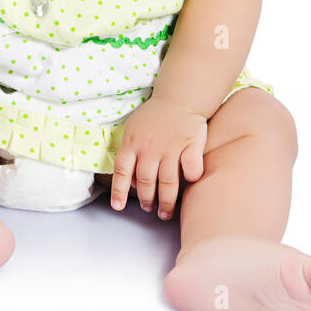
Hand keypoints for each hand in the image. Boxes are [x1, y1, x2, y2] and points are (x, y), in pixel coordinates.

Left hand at [110, 99, 207, 218]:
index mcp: (132, 143)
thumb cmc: (155, 116)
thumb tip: (131, 182)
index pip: (121, 171)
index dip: (119, 191)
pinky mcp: (191, 145)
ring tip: (165, 212)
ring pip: (168, 183)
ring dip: (167, 202)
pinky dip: (191, 179)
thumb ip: (130, 152)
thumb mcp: (134, 129)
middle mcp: (150, 147)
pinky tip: (189, 183)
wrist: (180, 97)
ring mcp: (171, 147)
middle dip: (147, 200)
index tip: (118, 207)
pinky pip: (191, 170)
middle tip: (150, 209)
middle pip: (146, 182)